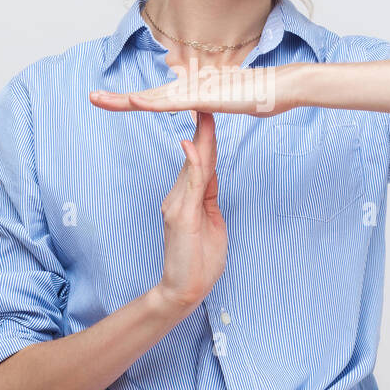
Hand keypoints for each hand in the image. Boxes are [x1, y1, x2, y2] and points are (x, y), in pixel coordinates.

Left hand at [89, 63, 300, 118]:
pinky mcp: (205, 97)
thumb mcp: (228, 102)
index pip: (155, 99)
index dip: (132, 101)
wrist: (279, 87)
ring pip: (153, 97)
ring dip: (125, 99)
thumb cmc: (258, 94)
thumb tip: (205, 106)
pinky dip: (153, 101)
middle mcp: (189, 89)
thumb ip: (213, 104)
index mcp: (192, 94)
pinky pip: (174, 101)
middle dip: (118, 99)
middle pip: (146, 96)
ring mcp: (195, 92)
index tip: (110, 101)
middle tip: (91, 98)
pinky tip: (135, 103)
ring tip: (100, 99)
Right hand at [156, 110, 226, 310]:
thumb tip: (211, 172)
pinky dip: (193, 164)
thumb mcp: (211, 220)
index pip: (200, 161)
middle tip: (209, 98)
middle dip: (203, 128)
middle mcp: (178, 196)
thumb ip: (208, 195)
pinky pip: (190, 185)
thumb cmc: (200, 260)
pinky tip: (194, 146)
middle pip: (196, 157)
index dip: (206, 136)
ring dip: (200, 138)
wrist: (184, 290)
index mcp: (187, 197)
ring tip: (205, 112)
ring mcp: (176, 205)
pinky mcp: (179, 216)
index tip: (212, 112)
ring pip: (193, 166)